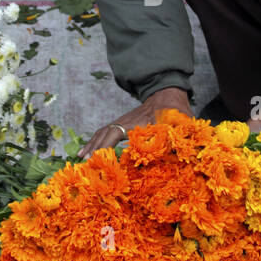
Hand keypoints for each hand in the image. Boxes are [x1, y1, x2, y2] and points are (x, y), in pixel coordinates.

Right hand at [78, 87, 192, 158]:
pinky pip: (104, 132)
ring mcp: (122, 121)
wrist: (168, 94)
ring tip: (80, 159)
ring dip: (91, 146)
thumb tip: (179, 152)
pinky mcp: (122, 124)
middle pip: (104, 134)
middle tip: (85, 165)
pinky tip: (88, 151)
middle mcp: (124, 121)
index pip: (115, 132)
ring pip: (102, 133)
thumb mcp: (177, 124)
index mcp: (136, 122)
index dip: (106, 146)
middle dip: (94, 149)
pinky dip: (95, 142)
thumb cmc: (174, 112)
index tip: (98, 159)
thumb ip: (178, 136)